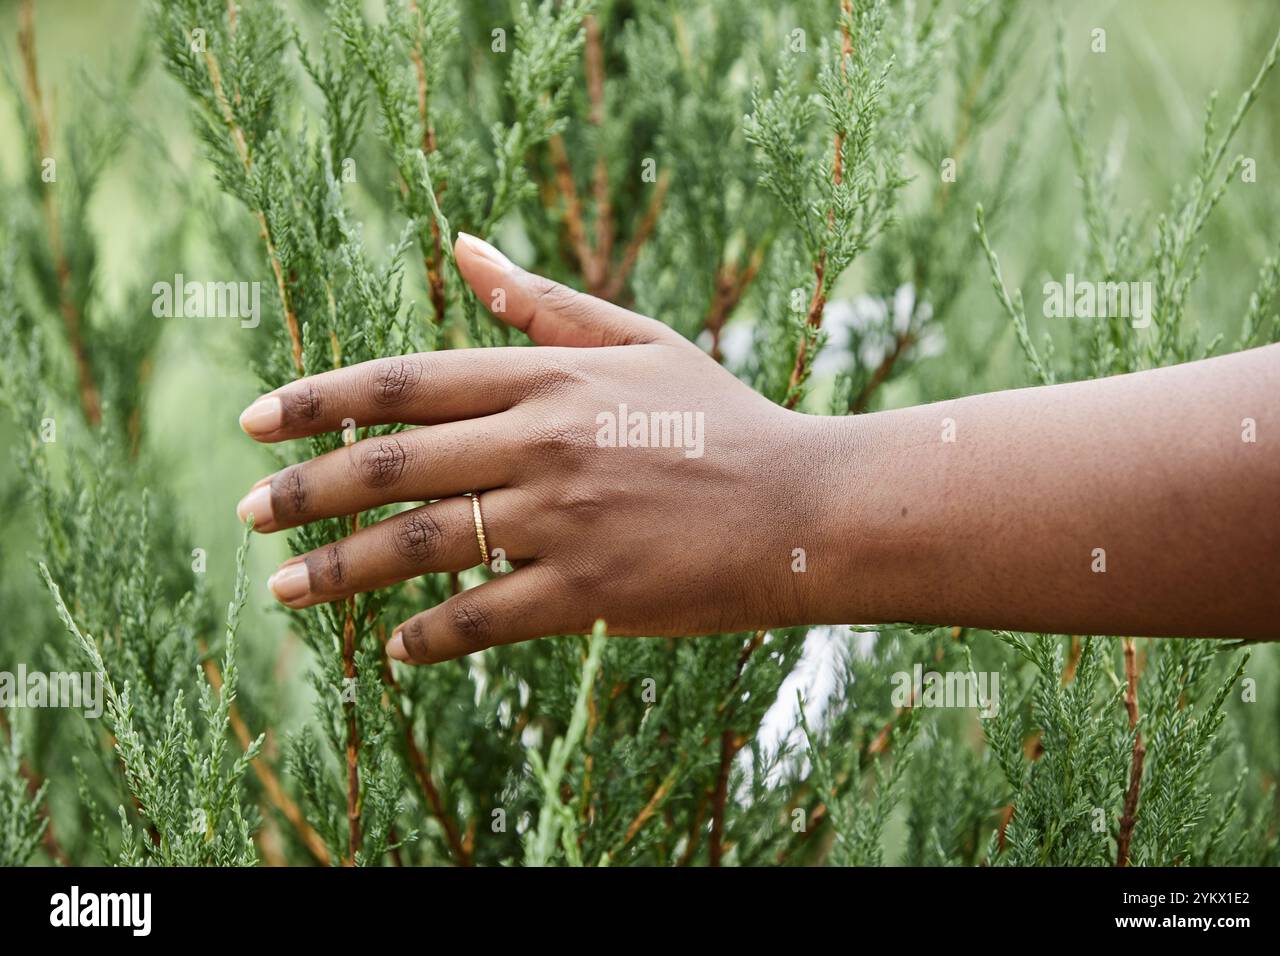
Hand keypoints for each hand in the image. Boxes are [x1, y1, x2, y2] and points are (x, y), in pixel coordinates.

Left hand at [236, 234, 834, 663]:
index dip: (317, 400)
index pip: (404, 383)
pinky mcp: (590, 593)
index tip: (252, 421)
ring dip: (340, 572)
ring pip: (420, 547)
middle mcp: (544, 442)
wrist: (805, 507)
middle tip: (248, 515)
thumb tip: (463, 249)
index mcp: (550, 378)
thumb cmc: (723, 420)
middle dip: (306, 491)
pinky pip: (483, 619)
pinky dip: (429, 637)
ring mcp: (565, 520)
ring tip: (284, 589)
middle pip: (393, 466)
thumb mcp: (637, 343)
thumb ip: (543, 303)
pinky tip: (392, 649)